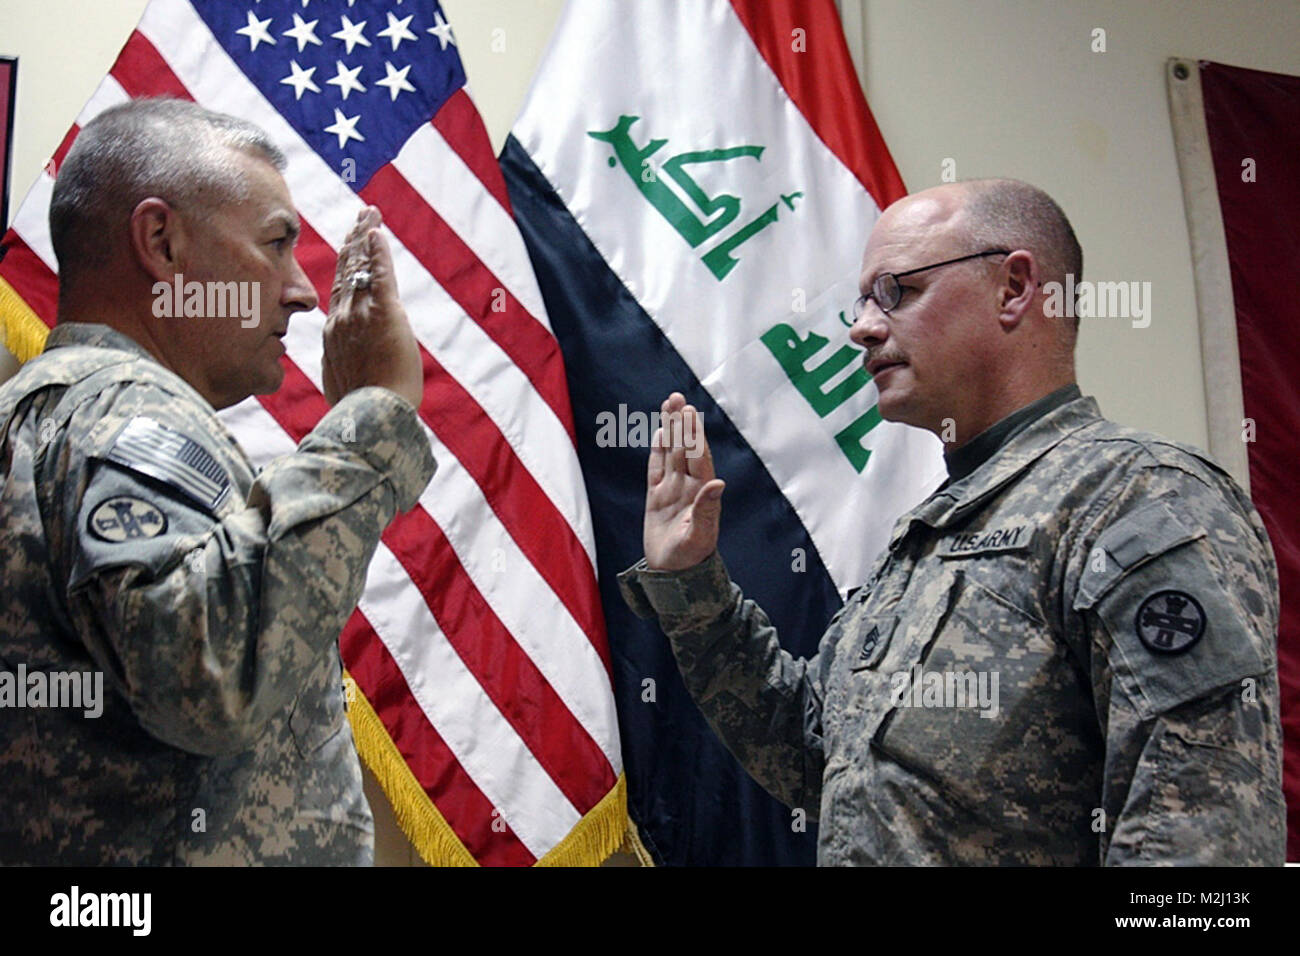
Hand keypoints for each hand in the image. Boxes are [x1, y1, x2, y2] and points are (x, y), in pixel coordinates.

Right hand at [321, 207, 423, 408]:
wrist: (370, 416)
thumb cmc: (359, 406)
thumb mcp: (340, 377)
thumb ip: (340, 357)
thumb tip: (340, 356)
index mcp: (334, 331)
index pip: (339, 288)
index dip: (344, 262)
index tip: (349, 242)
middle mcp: (343, 317)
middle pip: (347, 270)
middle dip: (354, 239)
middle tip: (361, 214)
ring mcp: (361, 314)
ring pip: (361, 267)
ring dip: (365, 237)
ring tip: (370, 214)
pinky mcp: (384, 315)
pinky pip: (380, 275)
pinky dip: (378, 252)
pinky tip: (377, 231)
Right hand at [643, 393, 724, 570]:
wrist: (672, 574)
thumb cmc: (689, 558)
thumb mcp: (699, 536)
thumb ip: (707, 509)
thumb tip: (718, 482)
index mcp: (702, 493)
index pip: (699, 457)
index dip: (694, 435)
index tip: (690, 414)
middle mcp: (689, 486)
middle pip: (685, 448)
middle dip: (682, 424)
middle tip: (677, 398)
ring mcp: (672, 490)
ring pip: (671, 453)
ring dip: (671, 430)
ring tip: (669, 405)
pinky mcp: (657, 496)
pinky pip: (656, 468)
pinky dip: (658, 450)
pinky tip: (661, 432)